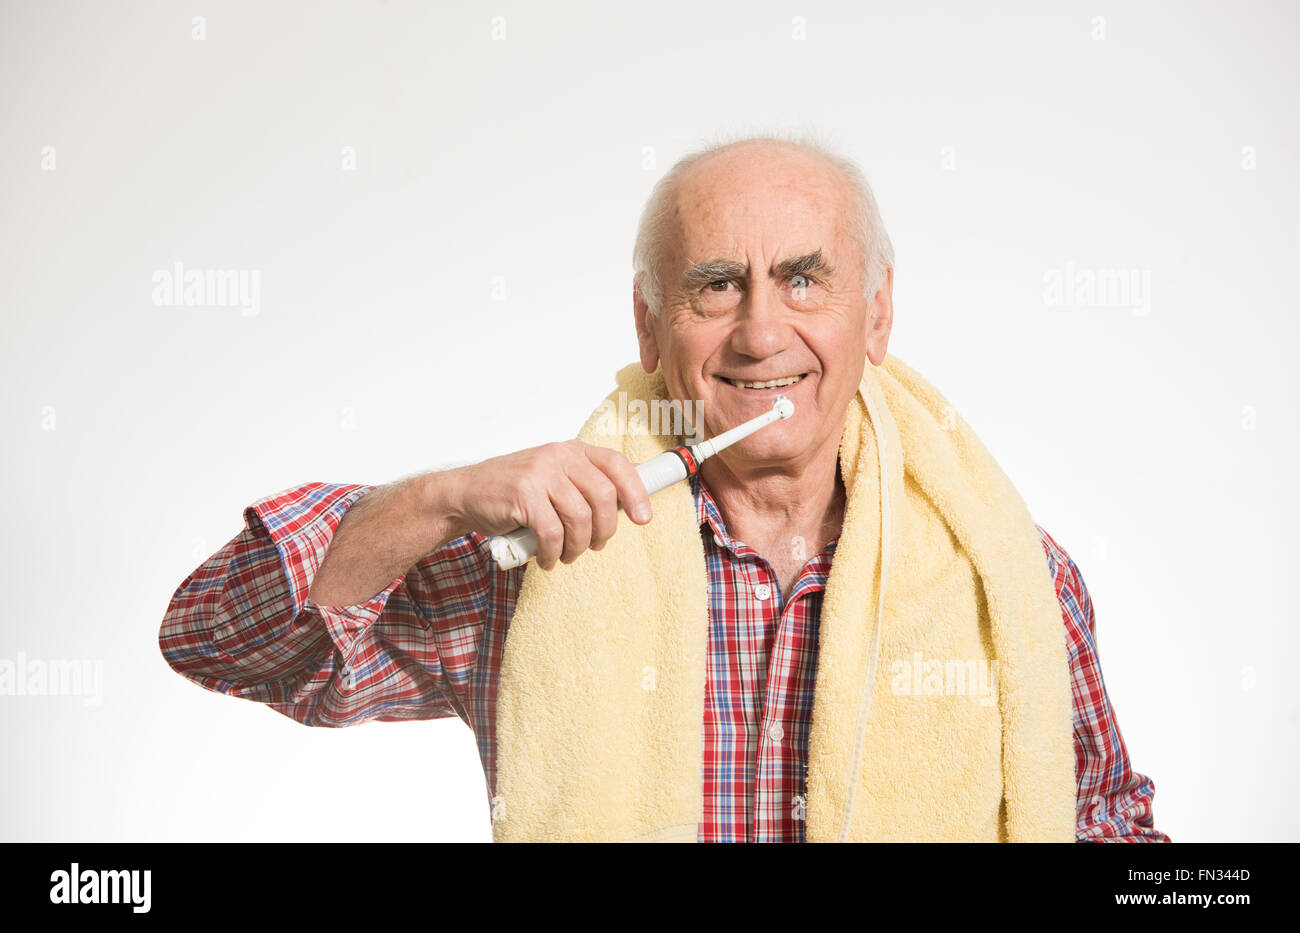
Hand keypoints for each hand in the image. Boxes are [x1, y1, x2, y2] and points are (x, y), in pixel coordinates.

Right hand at [445, 441, 652, 569]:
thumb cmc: (515, 492)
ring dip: (578, 546)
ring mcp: (539, 474)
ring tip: (567, 555)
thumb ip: (586, 482)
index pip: (617, 464)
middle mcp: (558, 456)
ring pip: (580, 518)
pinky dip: (554, 553)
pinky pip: (553, 533)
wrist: (465, 494)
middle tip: (595, 546)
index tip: (643, 518)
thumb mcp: (554, 478)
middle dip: (605, 530)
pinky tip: (547, 559)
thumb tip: (630, 495)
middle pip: (603, 496)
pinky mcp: (522, 496)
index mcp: (571, 451)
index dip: (636, 492)